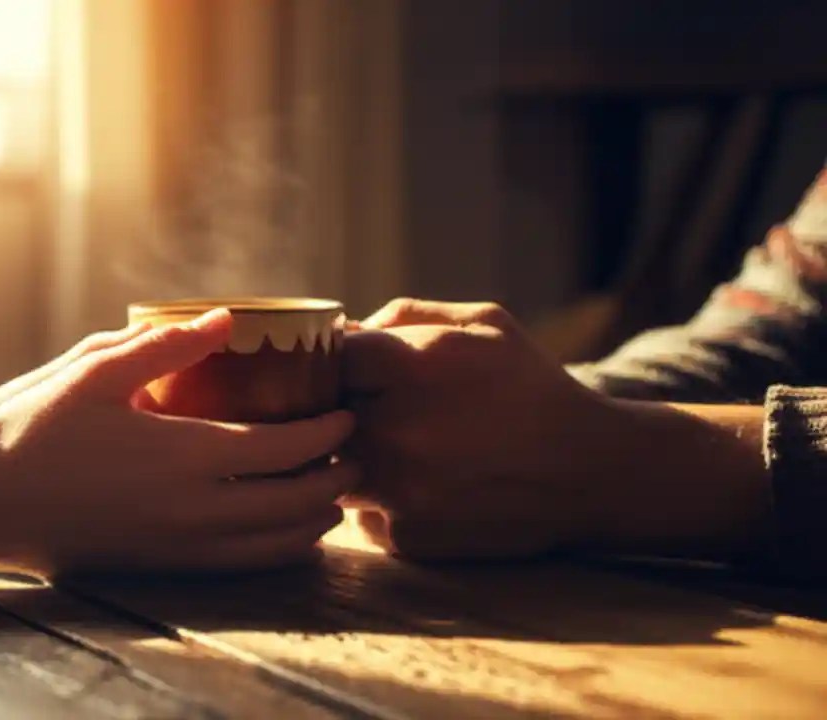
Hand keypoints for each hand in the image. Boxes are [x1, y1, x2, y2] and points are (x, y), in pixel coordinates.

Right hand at [0, 309, 356, 574]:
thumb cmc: (32, 427)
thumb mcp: (96, 370)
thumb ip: (167, 347)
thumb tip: (225, 319)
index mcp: (182, 455)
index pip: (284, 449)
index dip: (326, 435)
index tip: (347, 416)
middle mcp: (190, 510)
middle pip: (293, 505)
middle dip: (335, 482)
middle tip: (354, 457)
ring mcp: (175, 547)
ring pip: (272, 546)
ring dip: (312, 522)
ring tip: (330, 498)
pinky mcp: (157, 566)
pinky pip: (238, 566)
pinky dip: (276, 550)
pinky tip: (280, 533)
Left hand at [343, 299, 620, 559]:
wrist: (590, 472)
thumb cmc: (532, 387)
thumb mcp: (483, 323)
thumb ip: (405, 315)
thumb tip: (347, 329)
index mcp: (412, 366)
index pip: (330, 357)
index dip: (340, 362)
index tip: (356, 369)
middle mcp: (397, 428)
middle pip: (323, 416)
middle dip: (342, 410)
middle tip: (377, 410)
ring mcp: (397, 488)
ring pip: (333, 468)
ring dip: (355, 458)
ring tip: (403, 450)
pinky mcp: (406, 535)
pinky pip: (362, 515)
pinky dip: (381, 503)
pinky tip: (423, 489)